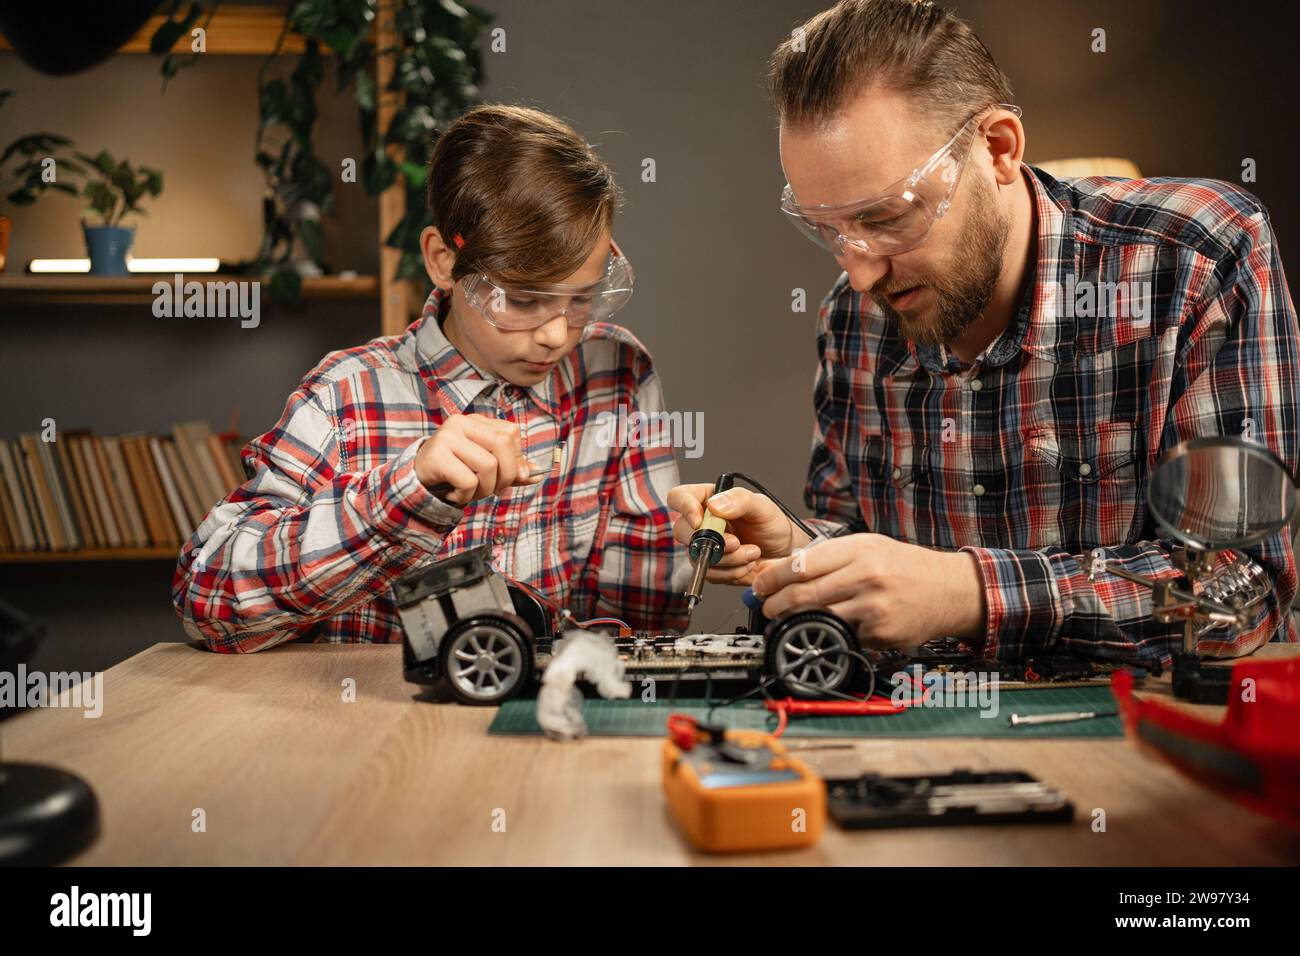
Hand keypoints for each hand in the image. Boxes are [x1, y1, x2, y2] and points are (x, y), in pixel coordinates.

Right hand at [414, 413, 542, 505]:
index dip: (516, 459)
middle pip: (503, 445)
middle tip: (495, 490)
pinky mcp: (437, 455)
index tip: (509, 477)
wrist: (416, 479)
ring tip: (472, 493)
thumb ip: (511, 469)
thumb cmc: (456, 471)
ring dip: (485, 489)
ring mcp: (448, 436)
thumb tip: (537, 473)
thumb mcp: (486, 468)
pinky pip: (468, 481)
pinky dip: (466, 496)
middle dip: (506, 475)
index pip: (511, 433)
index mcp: (477, 421)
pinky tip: (454, 494)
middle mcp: (462, 422)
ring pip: (488, 465)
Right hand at [667, 483, 809, 587]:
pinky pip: (710, 574)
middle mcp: (701, 523)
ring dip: (728, 559)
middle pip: (682, 531)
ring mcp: (703, 547)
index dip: (684, 508)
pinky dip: (732, 572)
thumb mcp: (762, 506)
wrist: (784, 553)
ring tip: (753, 553)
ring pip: (697, 556)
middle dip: (711, 541)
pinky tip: (748, 565)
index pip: (679, 497)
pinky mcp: (711, 568)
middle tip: (736, 543)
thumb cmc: (771, 524)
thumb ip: (739, 500)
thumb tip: (714, 506)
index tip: (700, 520)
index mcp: (708, 499)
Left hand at [750, 533, 986, 649]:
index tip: (759, 585)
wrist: (949, 589)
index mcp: (859, 550)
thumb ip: (827, 557)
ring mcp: (874, 607)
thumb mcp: (867, 547)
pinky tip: (831, 630)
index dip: (772, 578)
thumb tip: (781, 569)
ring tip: (786, 622)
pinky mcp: (880, 633)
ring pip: (819, 619)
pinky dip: (832, 634)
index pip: (801, 564)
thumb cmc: (903, 566)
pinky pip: (844, 636)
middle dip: (775, 604)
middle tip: (765, 608)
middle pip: (803, 594)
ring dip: (795, 624)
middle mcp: (866, 576)